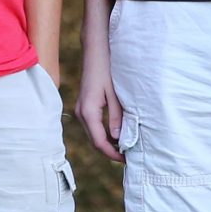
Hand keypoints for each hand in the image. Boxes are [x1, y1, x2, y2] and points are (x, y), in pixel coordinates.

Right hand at [76, 38, 123, 161]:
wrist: (95, 51)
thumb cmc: (107, 69)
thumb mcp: (115, 94)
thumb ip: (117, 117)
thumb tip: (118, 139)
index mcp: (89, 111)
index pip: (100, 142)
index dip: (113, 154)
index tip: (127, 159)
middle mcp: (82, 113)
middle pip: (95, 142)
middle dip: (111, 152)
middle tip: (129, 157)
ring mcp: (81, 110)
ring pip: (93, 136)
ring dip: (107, 144)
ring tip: (125, 148)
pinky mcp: (84, 107)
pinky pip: (93, 127)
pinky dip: (104, 135)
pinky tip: (117, 135)